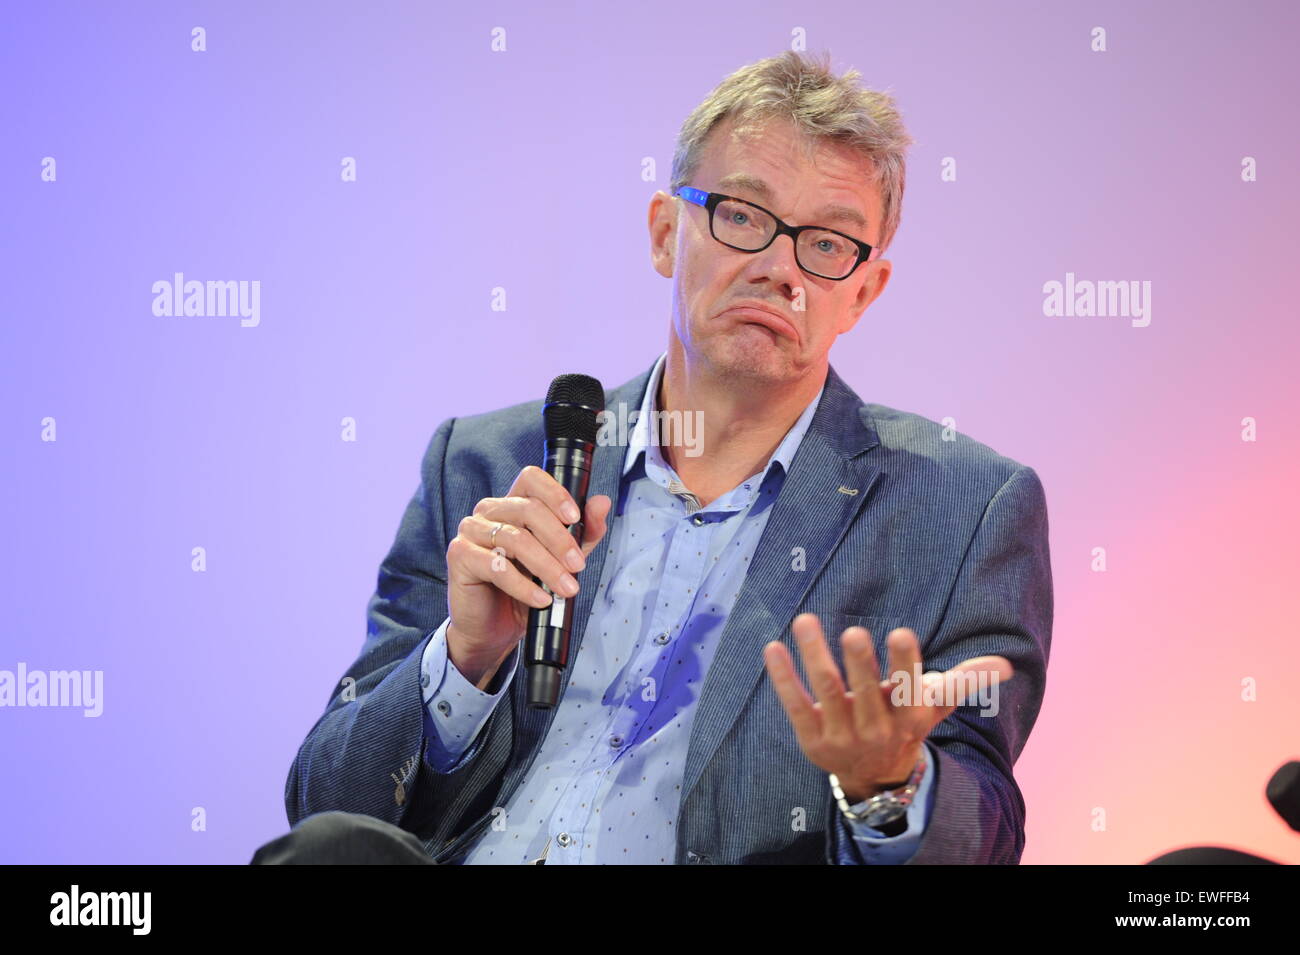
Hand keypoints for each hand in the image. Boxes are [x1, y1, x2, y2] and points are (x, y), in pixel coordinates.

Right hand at [446, 465, 611, 687]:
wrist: (494, 628)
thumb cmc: (525, 589)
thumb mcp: (561, 561)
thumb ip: (582, 533)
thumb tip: (602, 503)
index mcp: (513, 504)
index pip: (531, 478)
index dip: (554, 493)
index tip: (575, 518)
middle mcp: (489, 511)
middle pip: (528, 510)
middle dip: (560, 540)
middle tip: (579, 566)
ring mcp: (471, 531)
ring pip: (515, 539)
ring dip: (547, 566)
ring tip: (565, 588)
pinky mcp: (459, 556)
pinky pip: (496, 567)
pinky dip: (524, 586)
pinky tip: (541, 599)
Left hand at [763, 613, 1012, 802]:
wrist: (873, 775)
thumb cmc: (903, 722)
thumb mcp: (933, 704)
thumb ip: (965, 681)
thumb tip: (1005, 666)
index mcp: (908, 717)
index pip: (909, 689)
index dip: (904, 662)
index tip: (901, 632)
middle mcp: (875, 729)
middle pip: (866, 693)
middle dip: (860, 664)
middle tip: (853, 633)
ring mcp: (840, 735)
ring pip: (826, 691)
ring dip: (814, 656)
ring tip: (805, 620)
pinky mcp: (810, 738)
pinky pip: (794, 705)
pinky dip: (783, 677)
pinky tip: (774, 647)